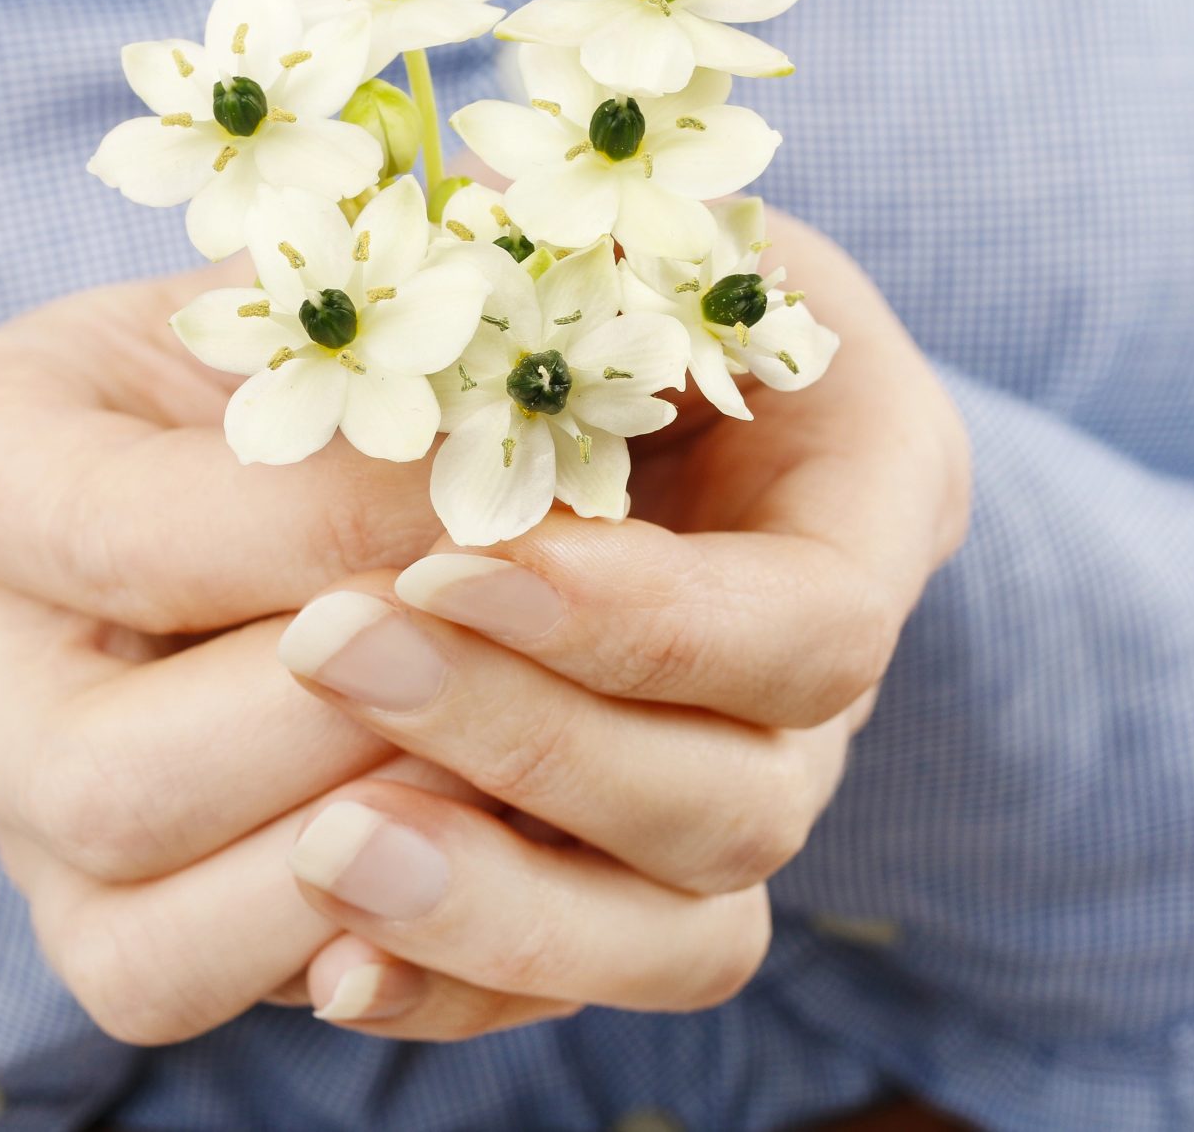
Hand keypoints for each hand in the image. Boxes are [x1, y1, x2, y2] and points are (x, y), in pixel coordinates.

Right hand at [0, 267, 473, 1043]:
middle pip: (104, 782)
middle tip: (520, 661)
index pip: (125, 532)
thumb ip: (381, 334)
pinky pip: (212, 992)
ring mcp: (10, 824)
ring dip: (364, 865)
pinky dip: (373, 948)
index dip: (336, 530)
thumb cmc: (285, 353)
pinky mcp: (100, 922)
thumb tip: (529, 418)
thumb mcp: (308, 297)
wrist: (239, 465)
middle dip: (344, 731)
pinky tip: (496, 845)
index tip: (513, 500)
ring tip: (519, 761)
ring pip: (140, 945)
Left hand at [271, 206, 970, 1036]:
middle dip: (540, 743)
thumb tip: (442, 312)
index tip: (455, 558)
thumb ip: (555, 274)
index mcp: (867, 496)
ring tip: (326, 857)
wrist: (557, 347)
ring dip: (502, 901)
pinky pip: (574, 973)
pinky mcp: (622, 866)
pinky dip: (458, 978)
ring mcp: (728, 783)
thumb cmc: (577, 242)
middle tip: (337, 655)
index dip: (646, 622)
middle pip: (746, 802)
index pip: (813, 626)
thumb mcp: (585, 215)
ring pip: (679, 933)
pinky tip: (327, 960)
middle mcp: (818, 679)